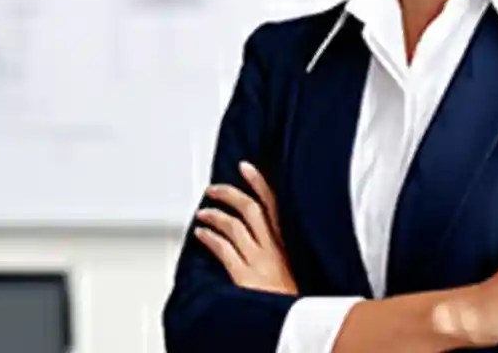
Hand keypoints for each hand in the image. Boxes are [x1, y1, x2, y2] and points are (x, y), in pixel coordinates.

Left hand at [193, 160, 297, 294]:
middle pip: (250, 209)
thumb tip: (268, 239)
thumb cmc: (294, 304)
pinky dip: (208, 237)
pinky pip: (223, 249)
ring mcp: (259, 262)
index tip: (246, 167)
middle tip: (214, 189)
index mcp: (289, 246)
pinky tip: (200, 235)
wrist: (296, 329)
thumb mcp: (297, 272)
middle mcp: (274, 249)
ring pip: (234, 225)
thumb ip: (282, 254)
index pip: (275, 205)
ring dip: (214, 215)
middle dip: (230, 194)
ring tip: (203, 213)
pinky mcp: (244, 276)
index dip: (259, 183)